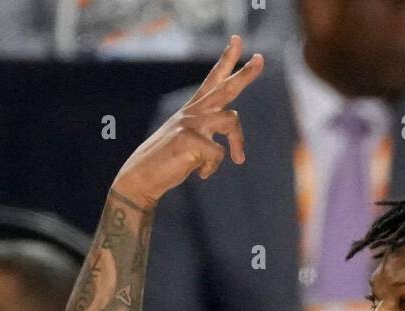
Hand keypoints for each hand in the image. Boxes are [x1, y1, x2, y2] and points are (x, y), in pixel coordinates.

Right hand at [112, 35, 262, 209]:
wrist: (144, 175)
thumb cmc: (169, 160)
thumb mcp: (191, 141)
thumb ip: (210, 131)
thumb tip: (233, 131)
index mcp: (194, 109)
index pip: (212, 80)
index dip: (226, 60)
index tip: (237, 40)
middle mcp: (194, 111)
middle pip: (226, 89)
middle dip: (245, 74)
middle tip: (260, 58)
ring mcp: (191, 123)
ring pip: (231, 120)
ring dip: (238, 143)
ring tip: (238, 158)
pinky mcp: (190, 139)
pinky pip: (218, 154)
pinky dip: (212, 168)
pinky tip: (201, 173)